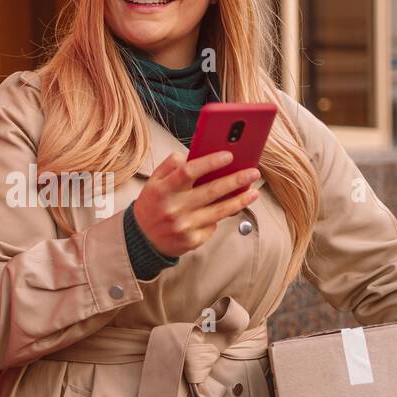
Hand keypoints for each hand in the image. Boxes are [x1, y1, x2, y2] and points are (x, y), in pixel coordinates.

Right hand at [132, 151, 261, 257]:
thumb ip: (170, 166)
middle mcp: (174, 208)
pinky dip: (222, 217)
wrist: (142, 239)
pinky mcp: (192, 240)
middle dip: (236, 180)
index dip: (210, 162)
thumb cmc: (152, 206)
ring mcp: (184, 226)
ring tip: (254, 192)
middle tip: (253, 172)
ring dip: (240, 200)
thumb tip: (190, 155)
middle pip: (211, 191)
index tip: (229, 155)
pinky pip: (213, 226)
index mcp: (164, 189)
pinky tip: (230, 208)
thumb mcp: (153, 182)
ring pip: (219, 211)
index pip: (189, 171)